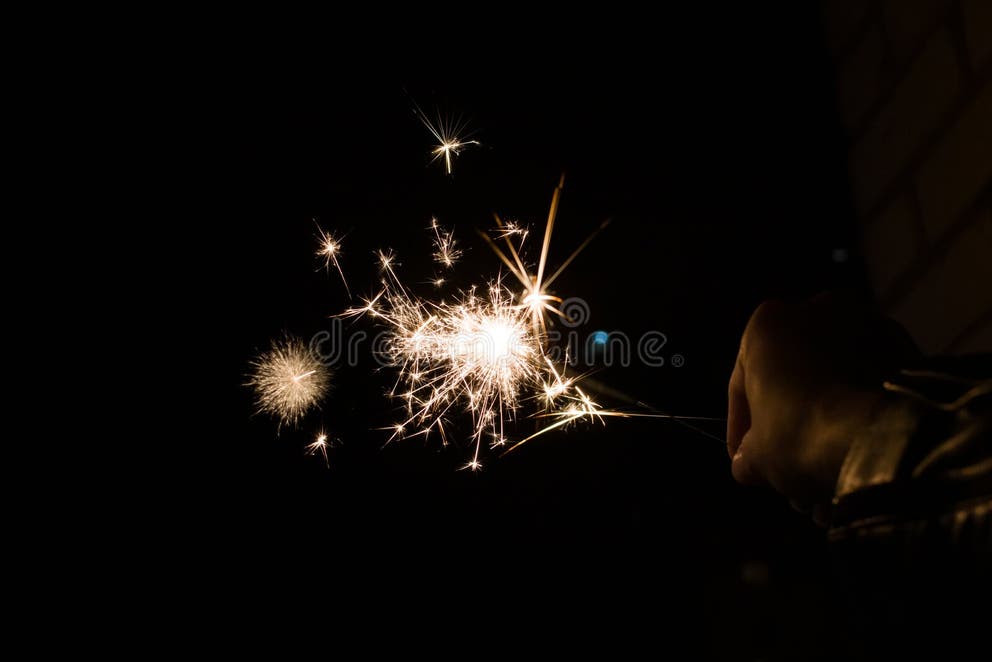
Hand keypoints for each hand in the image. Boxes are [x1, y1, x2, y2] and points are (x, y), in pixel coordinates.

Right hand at [727, 295, 916, 520]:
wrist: (884, 435)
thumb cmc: (801, 434)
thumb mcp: (757, 457)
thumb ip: (747, 455)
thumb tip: (748, 463)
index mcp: (767, 323)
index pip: (743, 384)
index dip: (741, 430)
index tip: (746, 460)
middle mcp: (816, 309)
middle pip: (794, 375)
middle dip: (791, 420)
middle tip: (790, 462)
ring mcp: (868, 322)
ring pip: (835, 377)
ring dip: (828, 414)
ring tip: (828, 461)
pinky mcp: (907, 345)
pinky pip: (871, 381)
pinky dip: (862, 408)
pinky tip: (858, 446)